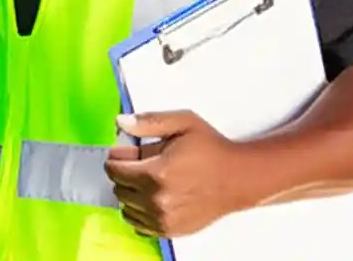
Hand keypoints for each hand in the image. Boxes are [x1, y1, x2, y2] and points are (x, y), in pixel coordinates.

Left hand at [105, 111, 256, 237]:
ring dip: (130, 193)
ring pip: (125, 207)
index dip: (117, 156)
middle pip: (117, 187)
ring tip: (146, 181)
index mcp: (156, 173)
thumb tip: (121, 122)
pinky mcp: (169, 230)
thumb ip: (149, 121)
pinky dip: (139, 211)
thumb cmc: (212, 149)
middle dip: (123, 173)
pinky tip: (151, 198)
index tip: (126, 152)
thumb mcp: (183, 123)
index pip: (114, 168)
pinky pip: (138, 224)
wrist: (238, 178)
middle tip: (139, 164)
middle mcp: (157, 200)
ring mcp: (162, 218)